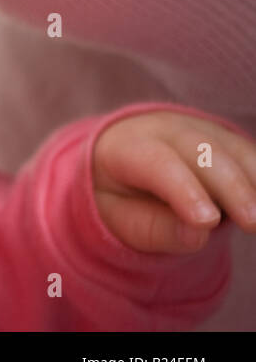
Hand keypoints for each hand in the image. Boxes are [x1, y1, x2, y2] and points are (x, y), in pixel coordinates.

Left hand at [93, 110, 255, 252]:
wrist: (123, 159)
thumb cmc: (120, 196)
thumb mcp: (120, 218)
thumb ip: (155, 228)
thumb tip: (199, 233)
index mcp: (126, 146)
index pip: (157, 162)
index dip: (183, 189)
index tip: (206, 221)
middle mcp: (166, 129)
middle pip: (203, 151)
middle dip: (231, 186)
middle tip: (252, 222)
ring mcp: (200, 129)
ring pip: (235, 150)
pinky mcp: (228, 140)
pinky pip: (252, 156)